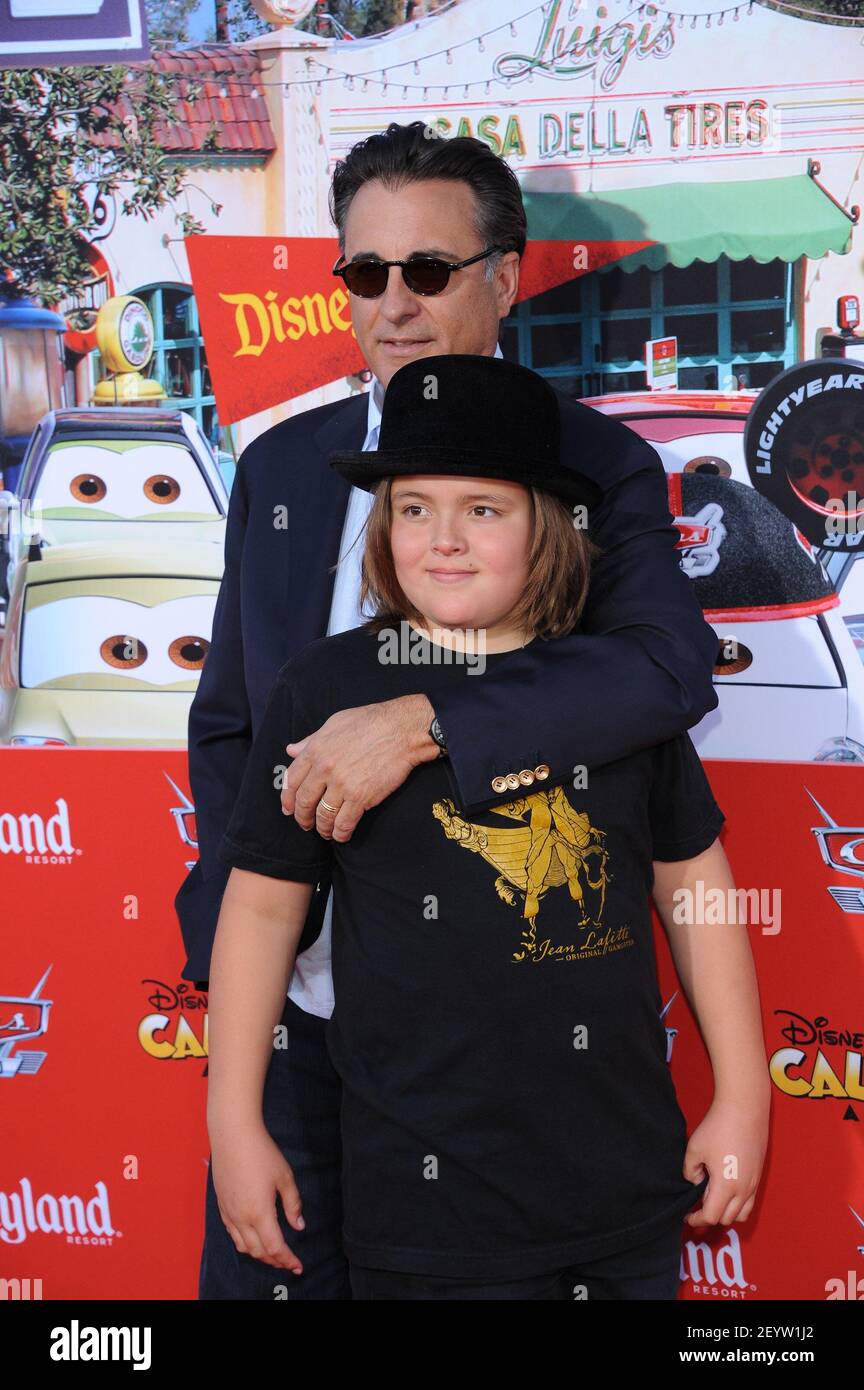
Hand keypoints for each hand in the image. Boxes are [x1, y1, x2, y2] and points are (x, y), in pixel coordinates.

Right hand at [210, 1123, 305, 1272]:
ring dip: (259, 1254)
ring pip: (243, 1246)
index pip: (275, 1247)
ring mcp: (228, 1213)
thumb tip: (298, 1226)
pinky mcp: (221, 1206)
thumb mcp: (285, 1177)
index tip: (298, 1266)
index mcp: (259, 1213)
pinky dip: (245, 1243)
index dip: (287, 1259)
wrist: (233, 1136)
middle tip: (288, 1262)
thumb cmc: (262, 1153)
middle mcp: (241, 1218)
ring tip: (273, 1253)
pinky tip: (254, 1237)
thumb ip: (293, 1204)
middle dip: (274, 1261)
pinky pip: (232, 1234)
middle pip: (258, 1252)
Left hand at [281, 694, 438, 841]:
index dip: (287, 798)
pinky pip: (344, 823)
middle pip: (304, 801)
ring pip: (323, 816)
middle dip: (302, 817)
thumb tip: (291, 750)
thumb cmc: (370, 722)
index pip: (291, 780)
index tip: (289, 808)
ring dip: (322, 828)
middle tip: (306, 824)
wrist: (401, 730)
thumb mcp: (334, 724)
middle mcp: (324, 769)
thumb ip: (311, 740)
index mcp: (315, 750)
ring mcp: (342, 785)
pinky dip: (340, 834)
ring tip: (325, 832)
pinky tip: (341, 835)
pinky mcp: (360, 797)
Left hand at [681, 1093, 769, 1229]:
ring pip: (742, 1213)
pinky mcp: (758, 1175)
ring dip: (727, 1212)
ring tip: (713, 1198)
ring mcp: (754, 1183)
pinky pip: (750, 1200)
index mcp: (726, 1186)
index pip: (711, 1216)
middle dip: (710, 1216)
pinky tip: (726, 1188)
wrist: (743, 1109)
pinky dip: (738, 1203)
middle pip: (727, 1219)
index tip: (687, 1215)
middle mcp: (744, 1190)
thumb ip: (691, 1172)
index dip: (697, 1219)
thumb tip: (696, 1182)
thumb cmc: (717, 1127)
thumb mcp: (694, 1149)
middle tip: (697, 1205)